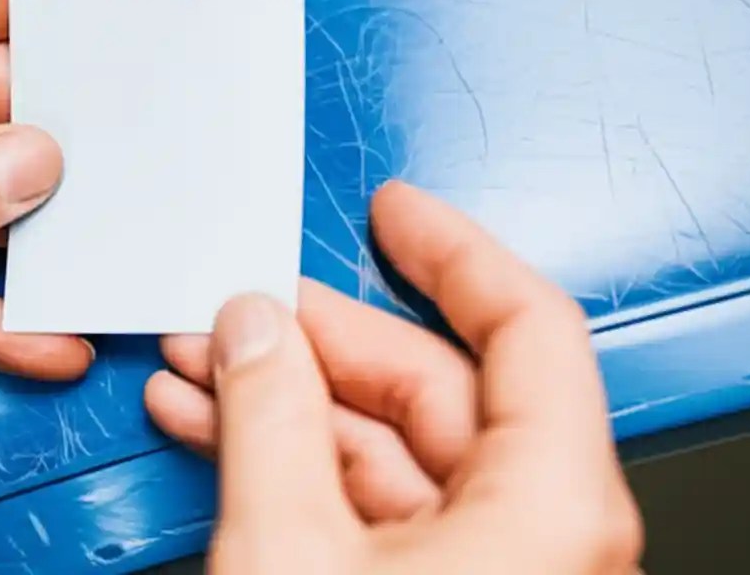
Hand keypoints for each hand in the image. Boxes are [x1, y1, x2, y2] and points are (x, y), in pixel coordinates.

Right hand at [145, 182, 643, 572]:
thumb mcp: (289, 550)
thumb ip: (269, 420)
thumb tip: (252, 328)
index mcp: (550, 503)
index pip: (527, 326)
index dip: (454, 252)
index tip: (395, 209)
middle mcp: (538, 529)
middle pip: (436, 385)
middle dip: (318, 339)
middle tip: (242, 305)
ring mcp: (486, 566)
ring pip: (388, 446)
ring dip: (285, 402)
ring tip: (199, 364)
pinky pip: (367, 503)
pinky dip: (291, 465)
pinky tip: (214, 428)